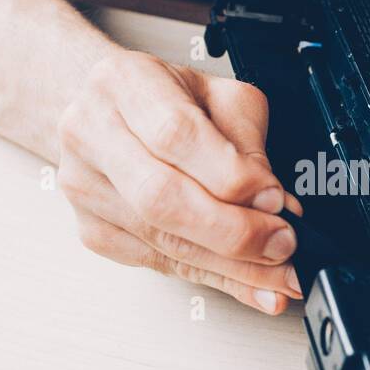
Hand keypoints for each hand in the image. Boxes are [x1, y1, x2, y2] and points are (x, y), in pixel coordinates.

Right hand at [57, 52, 300, 313]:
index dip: (231, 176)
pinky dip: (215, 278)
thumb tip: (276, 204)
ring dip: (232, 266)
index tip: (275, 199)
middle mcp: (93, 134)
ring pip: (163, 241)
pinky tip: (251, 285)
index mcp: (124, 84)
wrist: (100, 108)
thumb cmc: (161, 97)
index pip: (176, 136)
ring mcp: (87, 188)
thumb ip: (248, 144)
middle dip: (234, 230)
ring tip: (279, 275)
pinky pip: (162, 264)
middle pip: (161, 198)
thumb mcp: (218, 94)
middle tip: (282, 243)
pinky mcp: (95, 231)